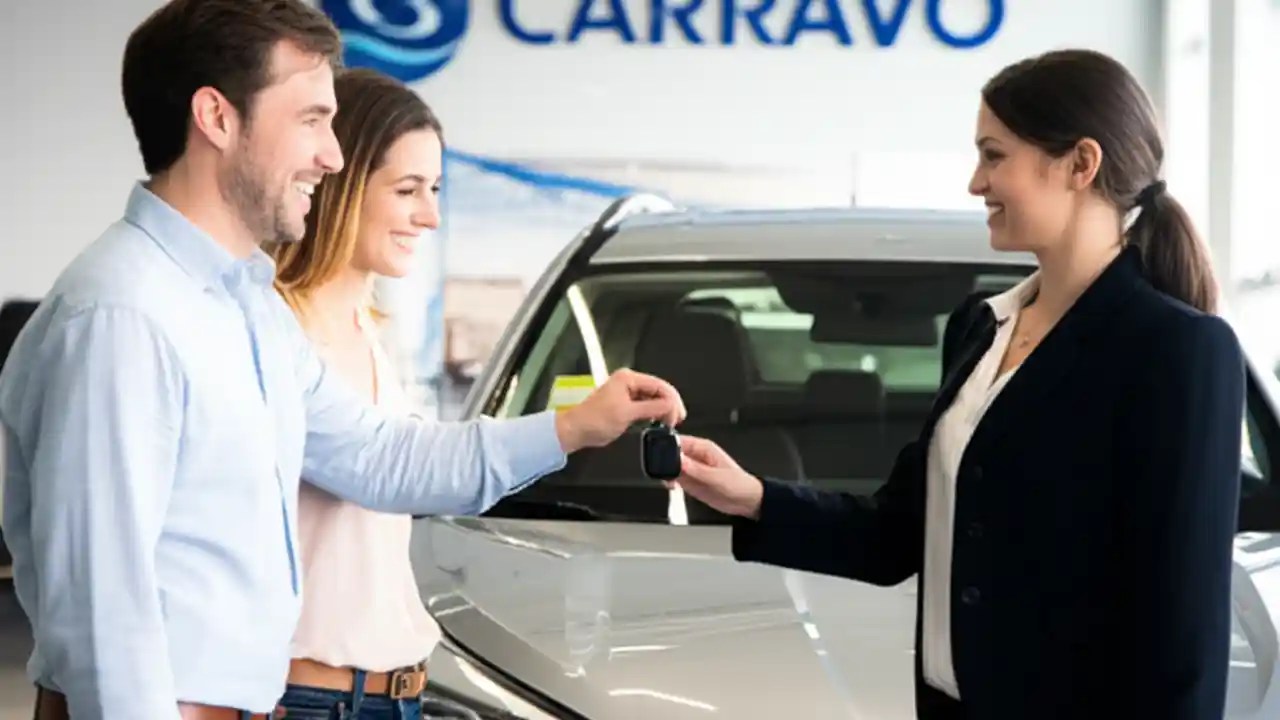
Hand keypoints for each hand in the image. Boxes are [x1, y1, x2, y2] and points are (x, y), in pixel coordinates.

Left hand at [555, 368, 686, 452]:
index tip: (678, 416)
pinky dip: (653, 413)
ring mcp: (626, 392)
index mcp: (628, 378)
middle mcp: (628, 382)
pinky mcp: (624, 403)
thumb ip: (652, 408)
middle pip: (657, 390)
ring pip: (652, 398)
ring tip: (669, 423)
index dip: (672, 400)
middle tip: (677, 420)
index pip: (659, 385)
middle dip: (669, 404)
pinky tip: (658, 422)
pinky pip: (644, 405)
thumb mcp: (627, 414)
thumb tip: (671, 406)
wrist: (577, 430)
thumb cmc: (597, 420)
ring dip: (662, 410)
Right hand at [666, 435, 764, 518]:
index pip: (679, 441)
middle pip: (671, 453)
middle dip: (664, 462)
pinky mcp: (690, 481)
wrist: (746, 502)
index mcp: (703, 448)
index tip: (662, 457)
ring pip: (670, 466)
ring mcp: (691, 469)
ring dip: (666, 473)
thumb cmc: (739, 484)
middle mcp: (695, 456)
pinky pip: (674, 478)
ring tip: (670, 482)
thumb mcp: (717, 477)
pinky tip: (673, 486)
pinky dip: (670, 482)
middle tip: (665, 472)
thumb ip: (697, 469)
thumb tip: (679, 460)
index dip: (668, 447)